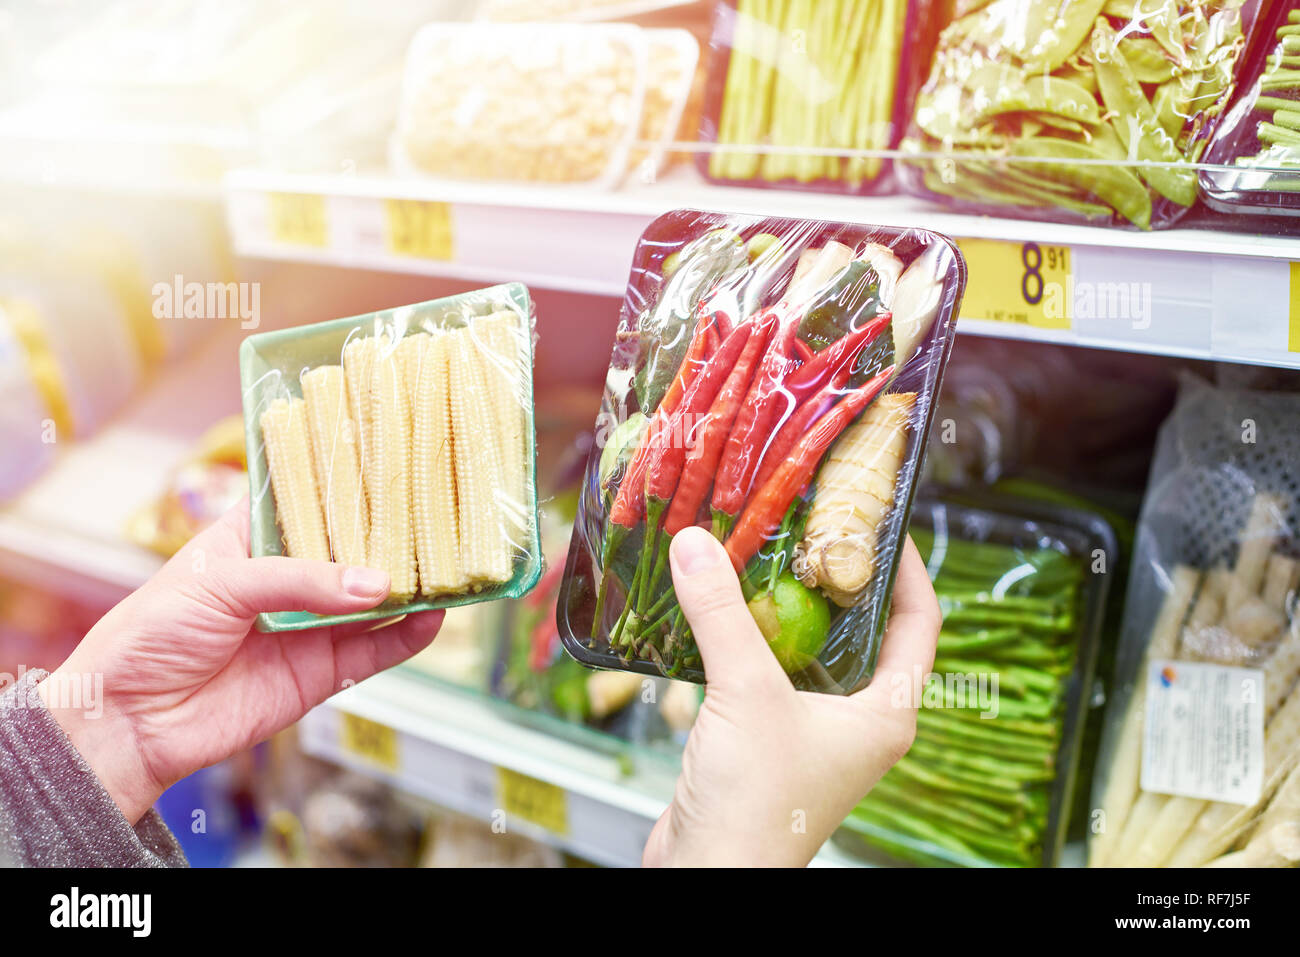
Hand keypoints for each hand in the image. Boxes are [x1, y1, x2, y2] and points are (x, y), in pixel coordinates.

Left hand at [37, 499, 441, 823]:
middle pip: (352, 550)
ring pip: (372, 600)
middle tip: (438, 514)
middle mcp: (287, 578)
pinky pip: (375, 651)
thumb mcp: (221, 583)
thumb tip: (377, 584)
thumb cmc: (152, 633)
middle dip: (391, 536)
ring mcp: (307, 625)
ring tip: (449, 565)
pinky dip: (407, 636)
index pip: (308, 500)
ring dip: (409, 586)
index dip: (347, 484)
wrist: (129, 722)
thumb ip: (301, 580)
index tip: (393, 461)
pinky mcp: (321, 672)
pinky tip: (432, 616)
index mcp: (253, 538)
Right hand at [642, 527, 939, 866]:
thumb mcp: (746, 694)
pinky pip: (770, 673)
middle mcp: (860, 721)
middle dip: (837, 579)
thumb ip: (721, 615)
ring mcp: (816, 732)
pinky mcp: (771, 739)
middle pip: (863, 630)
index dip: (908, 568)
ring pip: (812, 651)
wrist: (709, 873)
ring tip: (762, 556)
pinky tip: (721, 610)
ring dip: (787, 607)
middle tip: (810, 528)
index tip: (882, 521)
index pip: (920, 622)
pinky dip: (750, 638)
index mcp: (886, 712)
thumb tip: (696, 545)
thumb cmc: (756, 805)